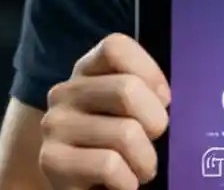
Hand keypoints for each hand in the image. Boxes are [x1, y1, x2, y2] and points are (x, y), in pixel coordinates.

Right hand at [39, 33, 170, 189]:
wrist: (79, 185)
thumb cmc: (117, 145)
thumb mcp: (130, 111)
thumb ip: (145, 92)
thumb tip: (173, 96)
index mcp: (86, 71)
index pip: (115, 47)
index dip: (149, 71)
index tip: (163, 100)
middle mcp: (64, 92)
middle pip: (127, 89)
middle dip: (155, 122)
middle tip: (153, 141)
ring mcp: (54, 125)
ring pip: (125, 133)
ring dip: (145, 160)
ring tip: (139, 168)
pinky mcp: (51, 160)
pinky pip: (109, 165)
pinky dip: (128, 181)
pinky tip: (123, 183)